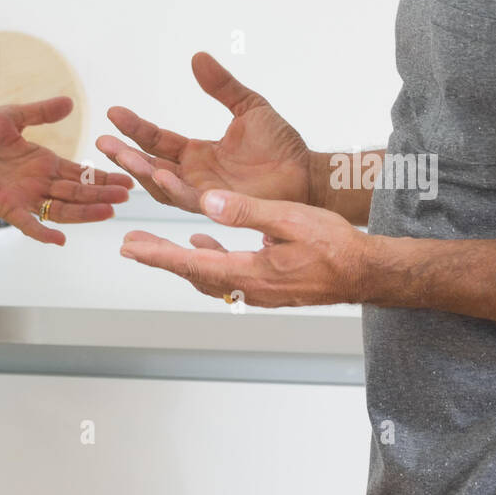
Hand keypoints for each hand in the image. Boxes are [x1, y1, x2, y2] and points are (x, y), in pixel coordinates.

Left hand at [0, 97, 133, 245]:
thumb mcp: (13, 117)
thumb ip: (41, 112)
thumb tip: (70, 102)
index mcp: (42, 162)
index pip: (78, 172)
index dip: (101, 176)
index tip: (126, 178)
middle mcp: (37, 182)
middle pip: (76, 192)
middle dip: (101, 194)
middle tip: (127, 196)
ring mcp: (23, 196)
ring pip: (60, 207)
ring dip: (84, 212)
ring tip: (109, 211)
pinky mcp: (4, 205)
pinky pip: (27, 222)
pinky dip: (42, 231)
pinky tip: (60, 238)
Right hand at [96, 52, 313, 213]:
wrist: (308, 171)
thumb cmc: (282, 145)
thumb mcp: (248, 106)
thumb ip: (221, 86)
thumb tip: (197, 57)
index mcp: (197, 154)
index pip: (158, 140)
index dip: (136, 128)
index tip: (114, 112)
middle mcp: (195, 176)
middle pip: (149, 165)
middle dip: (125, 154)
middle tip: (102, 140)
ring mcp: (205, 193)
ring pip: (162, 185)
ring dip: (140, 170)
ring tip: (121, 154)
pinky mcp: (220, 206)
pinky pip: (189, 200)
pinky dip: (172, 188)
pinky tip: (158, 173)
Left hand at [119, 173, 363, 307]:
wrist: (365, 272)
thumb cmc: (334, 245)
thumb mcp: (288, 219)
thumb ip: (245, 211)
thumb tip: (205, 203)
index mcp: (249, 273)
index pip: (191, 263)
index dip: (158, 254)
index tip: (130, 247)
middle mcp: (248, 288)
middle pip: (192, 272)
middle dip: (160, 257)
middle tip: (131, 245)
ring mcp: (258, 291)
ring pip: (208, 274)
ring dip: (181, 258)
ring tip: (156, 244)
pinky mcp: (268, 285)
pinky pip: (227, 274)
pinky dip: (208, 257)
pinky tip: (204, 241)